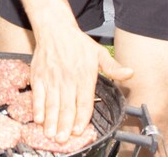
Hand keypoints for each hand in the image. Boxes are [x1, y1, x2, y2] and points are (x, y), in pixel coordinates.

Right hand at [31, 25, 132, 141]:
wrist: (54, 28)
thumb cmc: (78, 43)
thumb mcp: (99, 53)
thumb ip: (113, 67)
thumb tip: (130, 74)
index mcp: (84, 76)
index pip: (83, 101)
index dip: (81, 117)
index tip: (78, 130)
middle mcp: (67, 79)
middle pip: (66, 106)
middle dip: (64, 125)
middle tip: (62, 139)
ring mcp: (51, 78)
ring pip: (51, 103)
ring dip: (51, 121)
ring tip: (50, 134)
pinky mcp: (38, 76)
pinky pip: (37, 95)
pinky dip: (38, 108)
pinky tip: (39, 119)